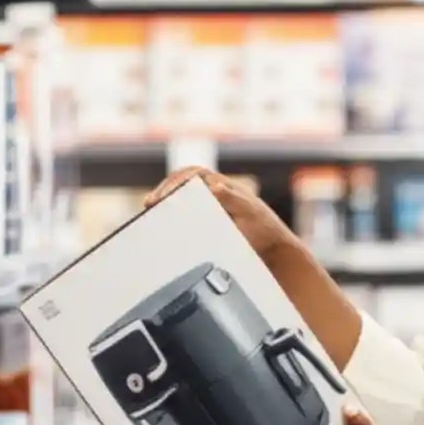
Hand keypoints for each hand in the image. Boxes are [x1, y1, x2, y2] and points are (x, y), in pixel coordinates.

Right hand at [144, 167, 296, 260]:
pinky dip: (172, 215)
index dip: (175, 181)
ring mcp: (210, 206)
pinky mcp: (208, 221)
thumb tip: (215, 185)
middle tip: (150, 204)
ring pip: (182, 198)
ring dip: (166, 201)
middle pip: (182, 183)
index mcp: (222, 185)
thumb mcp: (250, 213)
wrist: (273, 249)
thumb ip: (233, 199)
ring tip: (150, 212)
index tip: (163, 195)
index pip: (192, 174)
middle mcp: (214, 192)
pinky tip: (161, 224)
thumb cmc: (264, 230)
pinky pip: (186, 213)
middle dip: (164, 190)